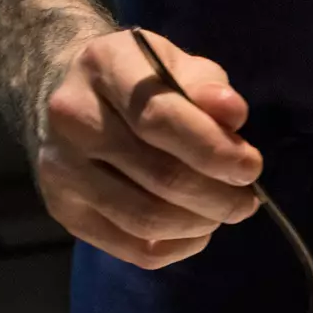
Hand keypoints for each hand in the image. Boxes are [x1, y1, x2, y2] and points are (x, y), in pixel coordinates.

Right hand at [36, 29, 261, 268]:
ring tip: (221, 210)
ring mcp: (61, 171)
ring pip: (147, 220)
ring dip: (201, 223)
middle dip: (219, 197)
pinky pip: (134, 250)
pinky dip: (179, 247)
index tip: (250, 168)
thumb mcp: (173, 62)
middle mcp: (73, 119)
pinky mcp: (66, 212)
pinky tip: (195, 229)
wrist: (61, 92)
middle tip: (246, 199)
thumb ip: (206, 86)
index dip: (214, 151)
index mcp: (103, 67)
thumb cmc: (135, 78)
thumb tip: (234, 115)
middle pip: (160, 177)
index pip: (161, 120)